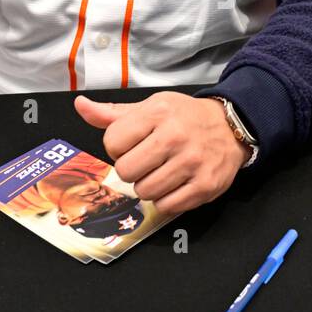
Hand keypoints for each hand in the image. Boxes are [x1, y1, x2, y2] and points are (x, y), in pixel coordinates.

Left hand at [73, 91, 250, 214]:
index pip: (112, 142)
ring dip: (148, 186)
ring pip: (145, 192)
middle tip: (147, 162)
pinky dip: (166, 200)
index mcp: (157, 114)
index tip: (133, 144)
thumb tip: (80, 105)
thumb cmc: (184, 117)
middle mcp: (175, 137)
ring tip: (162, 172)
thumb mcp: (151, 107)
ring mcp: (192, 163)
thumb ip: (113, 113)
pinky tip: (174, 184)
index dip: (118, 147)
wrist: (230, 127)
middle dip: (131, 170)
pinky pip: (167, 206)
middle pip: (126, 171)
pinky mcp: (205, 186)